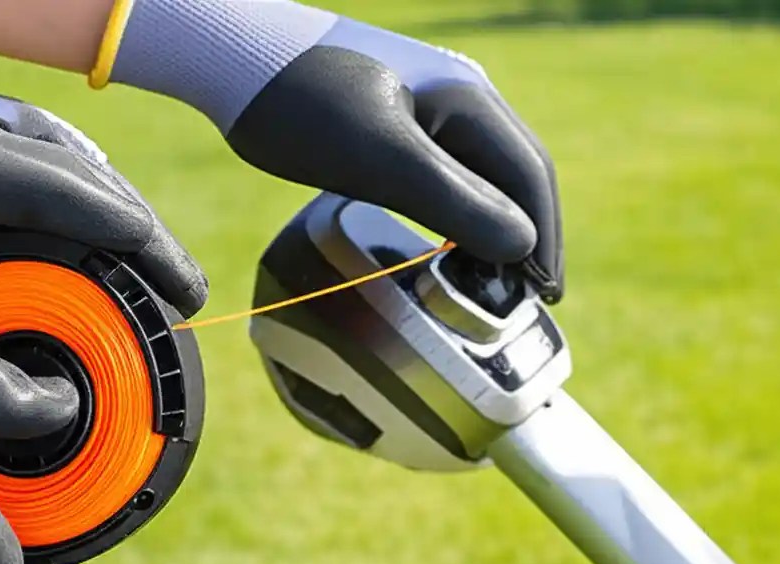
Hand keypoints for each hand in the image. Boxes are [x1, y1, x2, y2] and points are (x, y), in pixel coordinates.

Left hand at [0, 6, 205, 315]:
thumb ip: (66, 198)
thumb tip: (144, 232)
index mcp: (44, 142)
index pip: (124, 205)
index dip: (164, 253)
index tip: (194, 300)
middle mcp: (27, 169)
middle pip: (105, 230)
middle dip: (144, 274)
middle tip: (175, 323)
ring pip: (67, 253)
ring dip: (100, 290)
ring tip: (131, 333)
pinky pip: (23, 269)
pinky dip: (50, 297)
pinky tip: (59, 323)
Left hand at [107, 0, 562, 301]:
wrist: (231, 52)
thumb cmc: (300, 104)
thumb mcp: (378, 159)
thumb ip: (453, 201)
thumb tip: (522, 247)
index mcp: (465, 99)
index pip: (530, 174)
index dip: (545, 238)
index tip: (548, 296)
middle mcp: (457, 94)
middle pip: (515, 170)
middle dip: (529, 232)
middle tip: (532, 295)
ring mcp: (425, 99)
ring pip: (480, 169)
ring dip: (494, 222)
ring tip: (496, 277)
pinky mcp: (392, 111)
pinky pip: (444, 165)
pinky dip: (458, 207)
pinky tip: (447, 236)